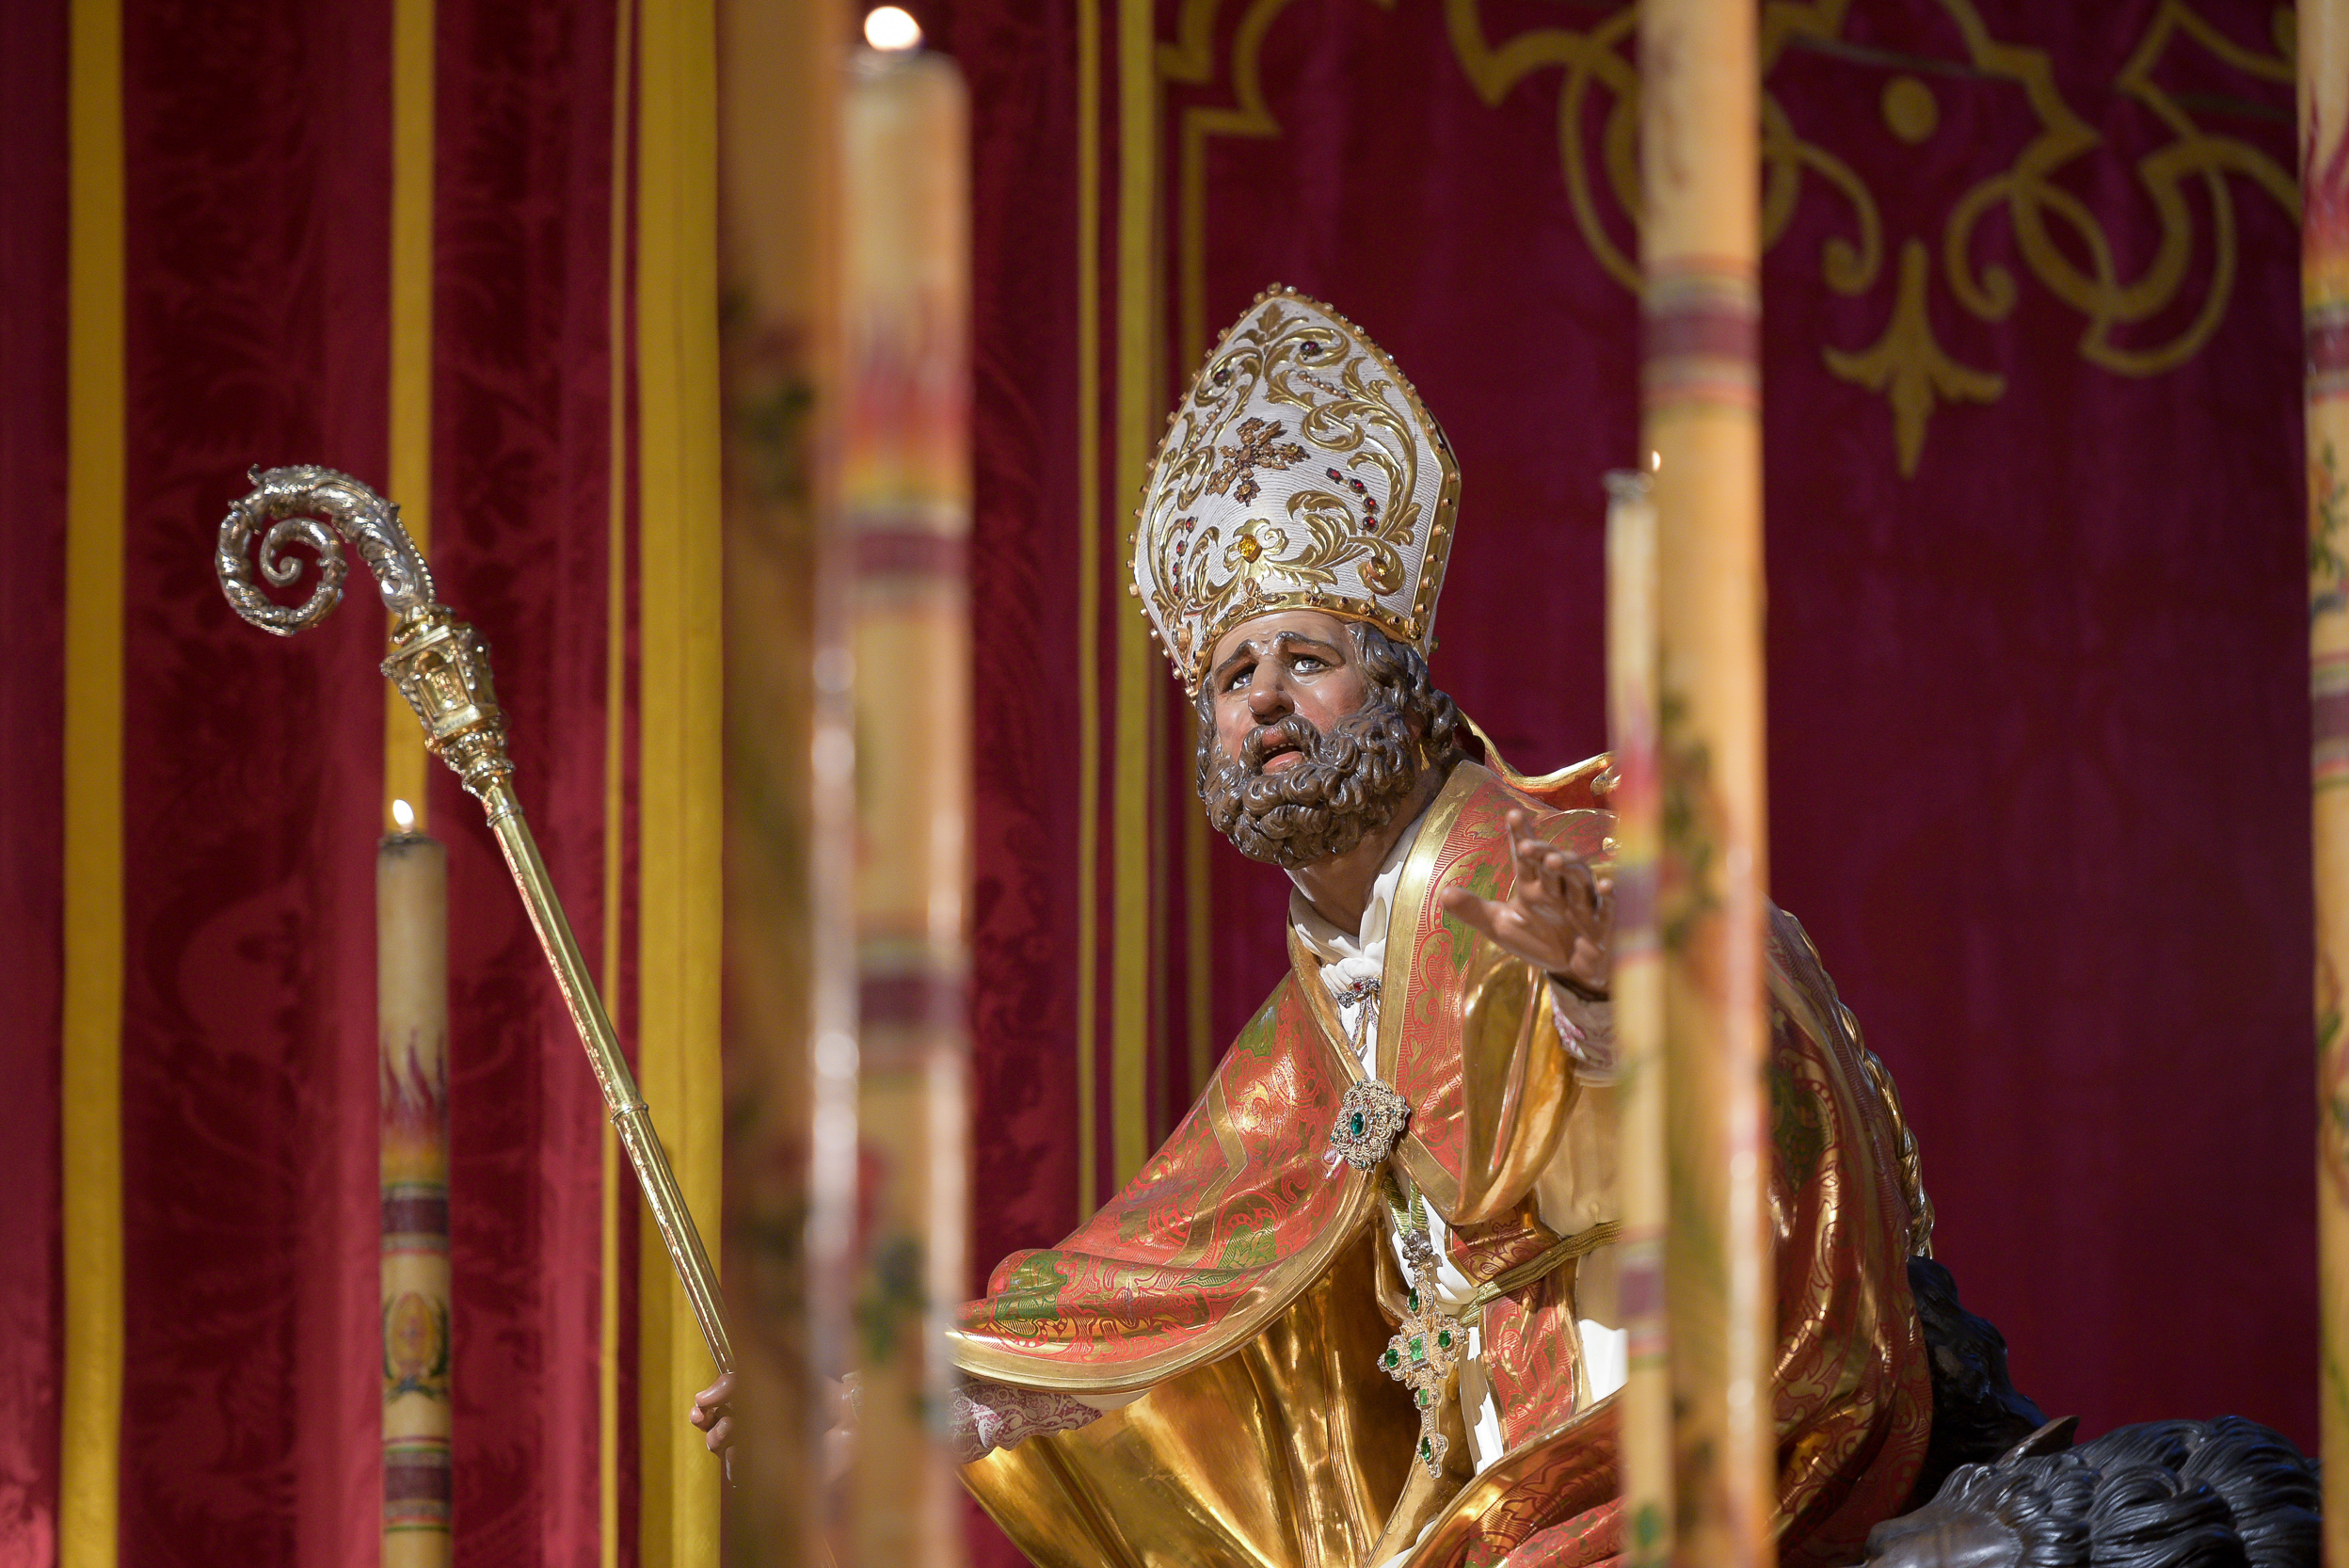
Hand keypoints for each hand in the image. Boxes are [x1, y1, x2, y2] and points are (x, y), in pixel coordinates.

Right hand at [691, 1371, 859, 1482]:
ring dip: (720, 1439)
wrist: (845, 1420)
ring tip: (732, 1432)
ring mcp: (758, 1449)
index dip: (703, 1408)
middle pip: (712, 1430)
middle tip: (715, 1420)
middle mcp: (752, 1425)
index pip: (715, 1406)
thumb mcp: (770, 1374)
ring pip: (721, 1449)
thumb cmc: (813, 1393)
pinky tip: (744, 1452)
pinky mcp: (765, 1471)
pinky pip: (736, 1471)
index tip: (699, 1408)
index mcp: (753, 1400)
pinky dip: (735, 1461)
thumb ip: (732, 1383)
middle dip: (709, 1423)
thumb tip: (699, 1398)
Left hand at [1439, 809, 1610, 992]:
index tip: (1512, 813)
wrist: (1572, 971)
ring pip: (1579, 878)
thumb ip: (1474, 910)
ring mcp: (1582, 904)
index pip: (1526, 856)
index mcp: (1533, 886)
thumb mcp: (1501, 927)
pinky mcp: (1603, 923)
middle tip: (1525, 846)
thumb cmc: (1539, 941)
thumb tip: (1442, 893)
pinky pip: (1609, 905)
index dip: (1521, 833)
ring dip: (1568, 867)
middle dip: (1541, 852)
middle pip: (1551, 863)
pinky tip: (1605, 884)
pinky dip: (1608, 895)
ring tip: (1553, 860)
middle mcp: (1558, 889)